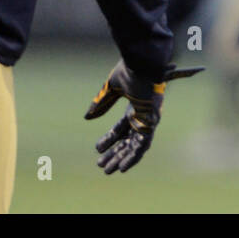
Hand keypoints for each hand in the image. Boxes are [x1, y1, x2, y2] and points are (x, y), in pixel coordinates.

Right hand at [83, 60, 202, 173]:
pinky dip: (133, 158)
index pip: (121, 129)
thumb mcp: (112, 88)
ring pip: (134, 146)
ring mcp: (148, 120)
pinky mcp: (151, 124)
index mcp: (135, 107)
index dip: (109, 140)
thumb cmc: (131, 71)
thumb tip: (87, 117)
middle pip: (127, 141)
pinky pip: (142, 146)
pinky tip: (123, 168)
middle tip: (102, 166)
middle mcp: (143, 116)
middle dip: (115, 154)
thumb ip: (101, 102)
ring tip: (108, 171)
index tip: (97, 149)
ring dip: (122, 159)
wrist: (144, 65)